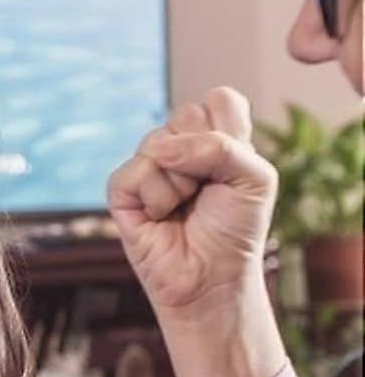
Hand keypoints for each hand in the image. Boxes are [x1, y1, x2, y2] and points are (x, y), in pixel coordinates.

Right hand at [106, 86, 276, 328]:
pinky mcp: (122, 191)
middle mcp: (181, 148)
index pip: (218, 99)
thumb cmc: (236, 230)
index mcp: (217, 138)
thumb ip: (219, 147)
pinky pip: (135, 172)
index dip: (228, 129)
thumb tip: (157, 149)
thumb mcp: (254, 178)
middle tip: (207, 190)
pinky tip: (161, 217)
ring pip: (158, 143)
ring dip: (181, 183)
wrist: (212, 277)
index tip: (234, 167)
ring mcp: (149, 167)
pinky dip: (155, 198)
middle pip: (186, 114)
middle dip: (204, 155)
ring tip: (184, 207)